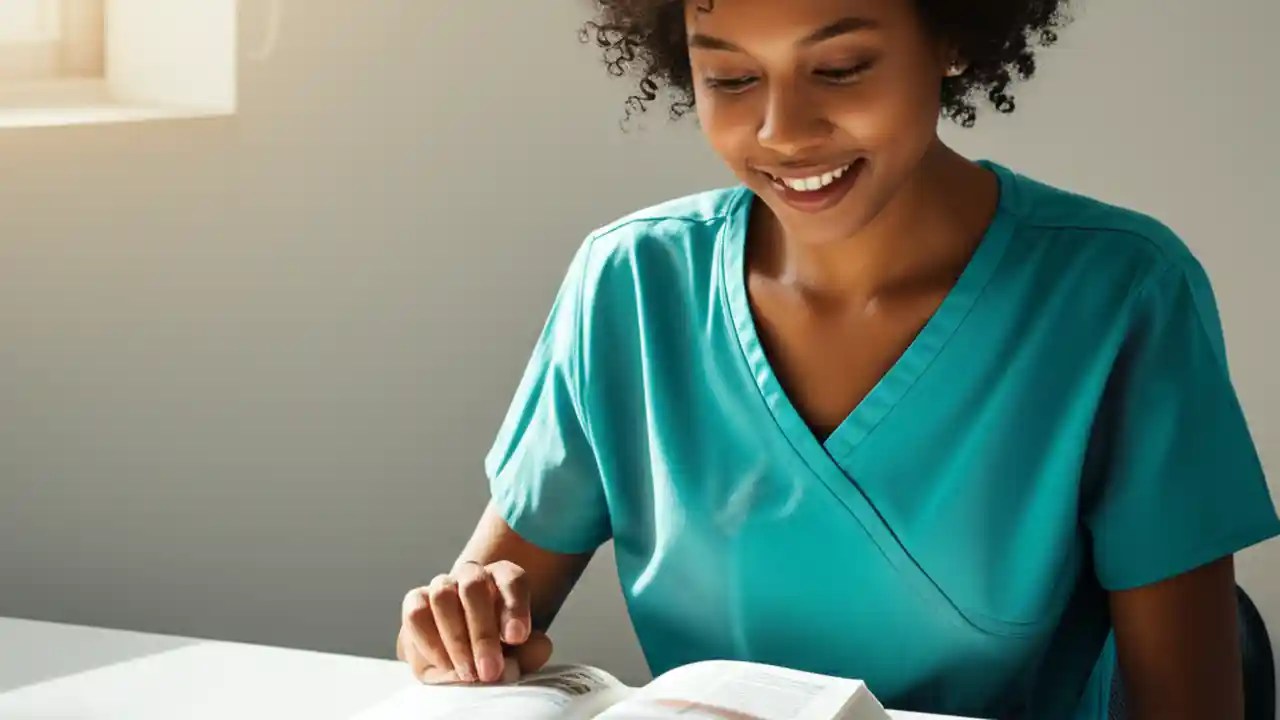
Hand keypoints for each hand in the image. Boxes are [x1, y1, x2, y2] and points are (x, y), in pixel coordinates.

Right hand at [396, 560, 553, 683]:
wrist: (463, 656)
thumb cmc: (498, 652)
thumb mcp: (519, 656)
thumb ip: (531, 651)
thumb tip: (541, 646)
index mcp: (504, 578)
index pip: (512, 580)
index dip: (515, 607)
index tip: (517, 638)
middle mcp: (472, 575)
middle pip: (474, 587)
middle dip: (482, 633)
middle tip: (490, 671)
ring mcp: (442, 585)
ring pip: (442, 595)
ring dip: (455, 639)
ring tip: (467, 673)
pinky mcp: (416, 602)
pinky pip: (416, 612)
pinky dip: (429, 641)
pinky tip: (445, 665)